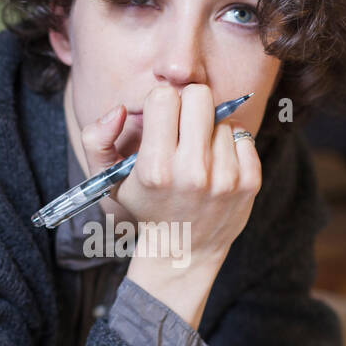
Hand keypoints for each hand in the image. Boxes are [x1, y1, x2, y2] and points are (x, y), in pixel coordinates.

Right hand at [81, 84, 260, 269]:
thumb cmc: (145, 205)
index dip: (161, 102)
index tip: (161, 119)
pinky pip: (243, 135)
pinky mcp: (250, 182)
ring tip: (198, 154)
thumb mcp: (108, 180)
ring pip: (222, 117)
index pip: (163, 97)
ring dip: (209, 129)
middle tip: (184, 125)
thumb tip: (120, 109)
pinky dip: (230, 143)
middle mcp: (192, 174)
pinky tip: (217, 162)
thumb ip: (96, 139)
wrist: (184, 250)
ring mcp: (225, 179)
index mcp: (155, 169)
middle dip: (189, 104)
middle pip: (199, 95)